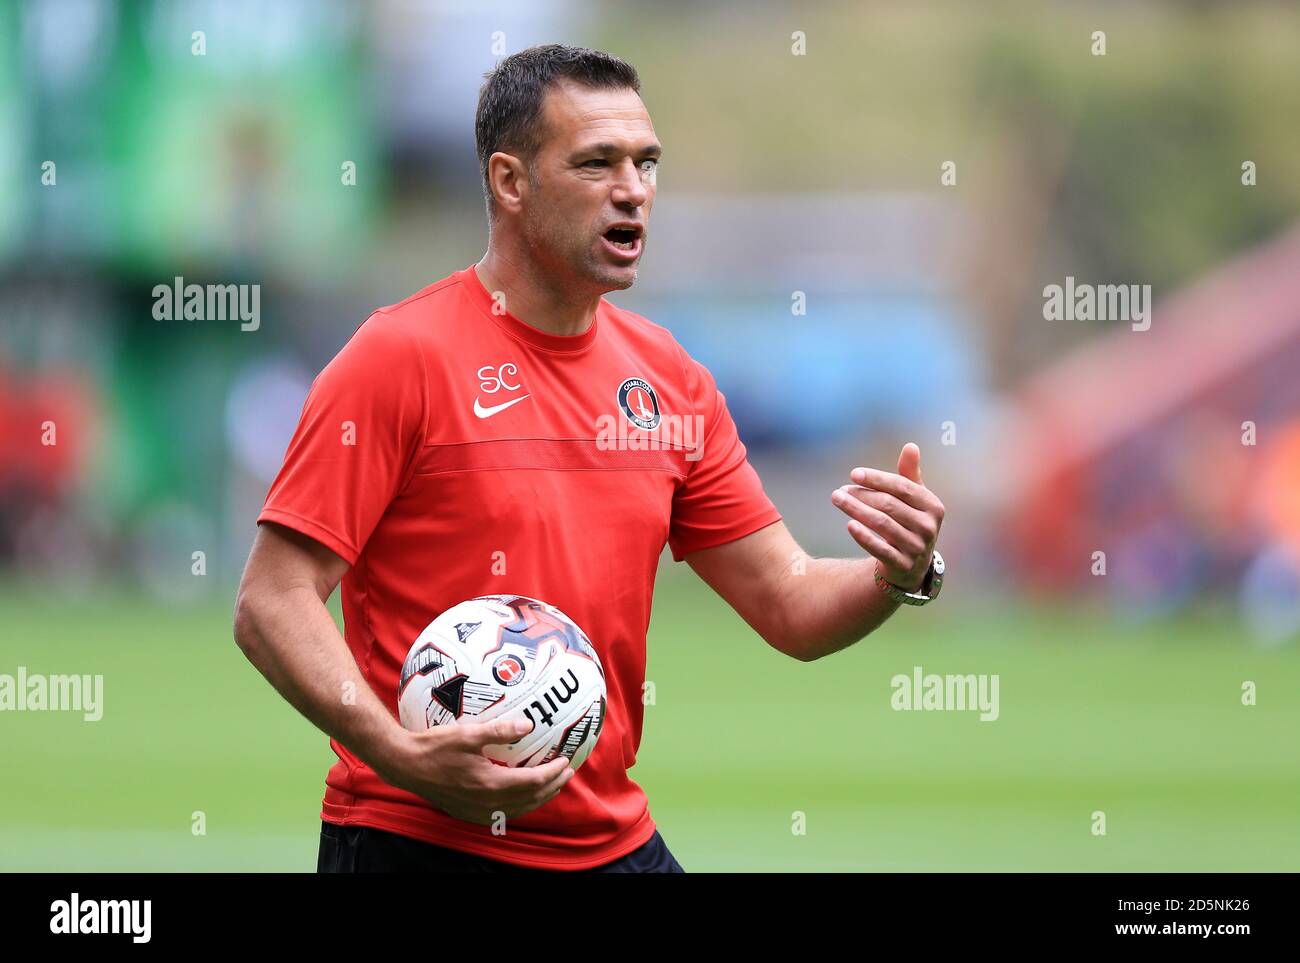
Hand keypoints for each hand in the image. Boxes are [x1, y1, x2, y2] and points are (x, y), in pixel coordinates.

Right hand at [377, 717, 574, 824]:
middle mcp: (487, 802)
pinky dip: (519, 806)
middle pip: (530, 799)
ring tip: (551, 786)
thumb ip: (499, 730)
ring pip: (518, 810)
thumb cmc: (434, 747)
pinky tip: (521, 798)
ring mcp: (477, 810)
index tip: (566, 761)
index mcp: (491, 783)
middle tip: (567, 773)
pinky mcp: (467, 812)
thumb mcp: (468, 734)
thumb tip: (528, 724)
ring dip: (538, 799)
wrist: (405, 765)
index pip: (533, 782)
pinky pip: (502, 814)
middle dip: (552, 787)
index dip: (553, 773)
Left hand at [830, 442, 945, 592]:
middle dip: (862, 495)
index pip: (902, 487)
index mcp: (933, 506)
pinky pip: (880, 549)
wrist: (912, 565)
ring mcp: (917, 547)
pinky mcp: (903, 565)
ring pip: (882, 524)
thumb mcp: (914, 500)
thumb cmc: (909, 521)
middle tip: (839, 491)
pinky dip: (864, 536)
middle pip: (889, 505)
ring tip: (837, 500)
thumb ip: (910, 474)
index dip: (877, 479)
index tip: (854, 474)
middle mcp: (928, 527)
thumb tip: (911, 446)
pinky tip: (849, 524)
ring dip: (857, 510)